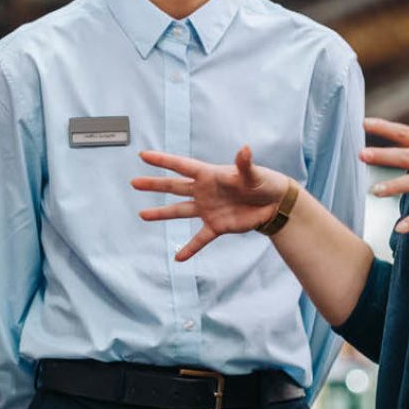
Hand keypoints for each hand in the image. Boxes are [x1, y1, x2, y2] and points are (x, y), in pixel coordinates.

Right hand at [131, 146, 288, 260]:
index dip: (163, 160)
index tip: (144, 156)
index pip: (181, 166)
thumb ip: (245, 165)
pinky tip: (178, 258)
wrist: (273, 203)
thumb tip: (245, 150)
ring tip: (143, 214)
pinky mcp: (216, 226)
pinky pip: (199, 239)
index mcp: (209, 175)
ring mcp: (207, 209)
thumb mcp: (253, 174)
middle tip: (135, 182)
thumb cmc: (263, 182)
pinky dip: (189, 249)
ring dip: (162, 214)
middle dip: (154, 184)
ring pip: (179, 211)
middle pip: (174, 187)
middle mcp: (203, 191)